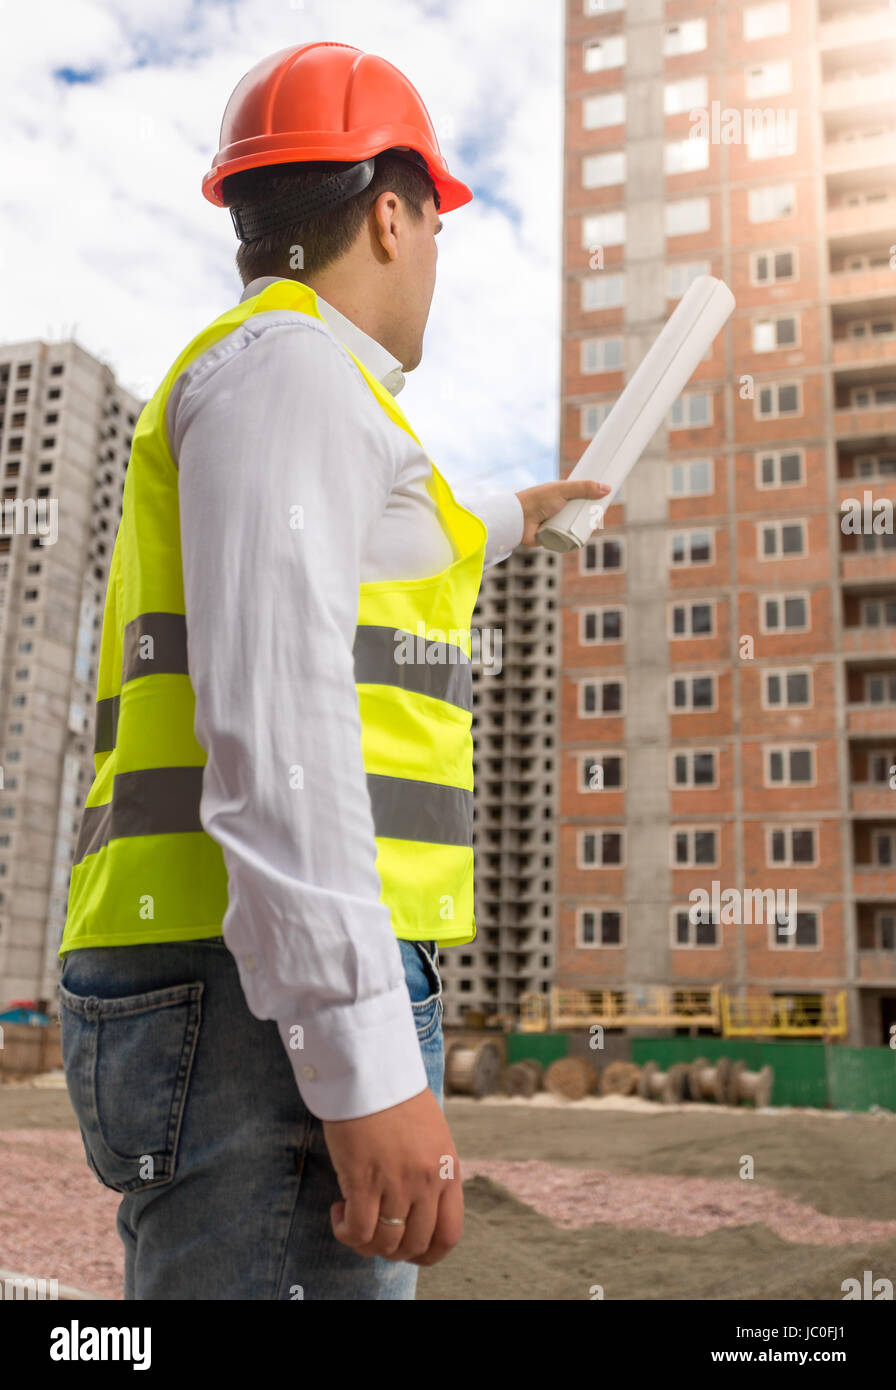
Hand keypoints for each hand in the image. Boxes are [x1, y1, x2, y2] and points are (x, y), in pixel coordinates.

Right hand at [322, 1086, 462, 1265]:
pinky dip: (347, 1232)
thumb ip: (431, 1170)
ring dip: (366, 1242)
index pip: (449, 1234)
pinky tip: (339, 1212)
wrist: (371, 1068)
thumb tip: (418, 1205)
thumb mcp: (431, 1134)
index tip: (409, 1251)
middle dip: (393, 1250)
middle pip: (414, 1245)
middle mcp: (428, 1181)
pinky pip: (358, 1231)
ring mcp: (398, 1183)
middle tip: (374, 1233)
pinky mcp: (364, 1180)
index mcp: (448, 1169)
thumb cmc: (397, 1094)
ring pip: (385, 1243)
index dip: (428, 1254)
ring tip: (352, 1219)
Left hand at [515, 480, 610, 546]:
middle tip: (600, 518)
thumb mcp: (563, 490)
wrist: (518, 519)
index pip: (582, 497)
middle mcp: (560, 510)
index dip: (593, 500)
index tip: (604, 501)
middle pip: (581, 514)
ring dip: (585, 530)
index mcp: (562, 496)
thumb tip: (607, 488)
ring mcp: (556, 524)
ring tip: (593, 529)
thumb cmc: (537, 500)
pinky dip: (575, 541)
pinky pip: (568, 541)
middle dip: (591, 517)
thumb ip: (584, 487)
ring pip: (576, 529)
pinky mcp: (553, 538)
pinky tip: (583, 540)